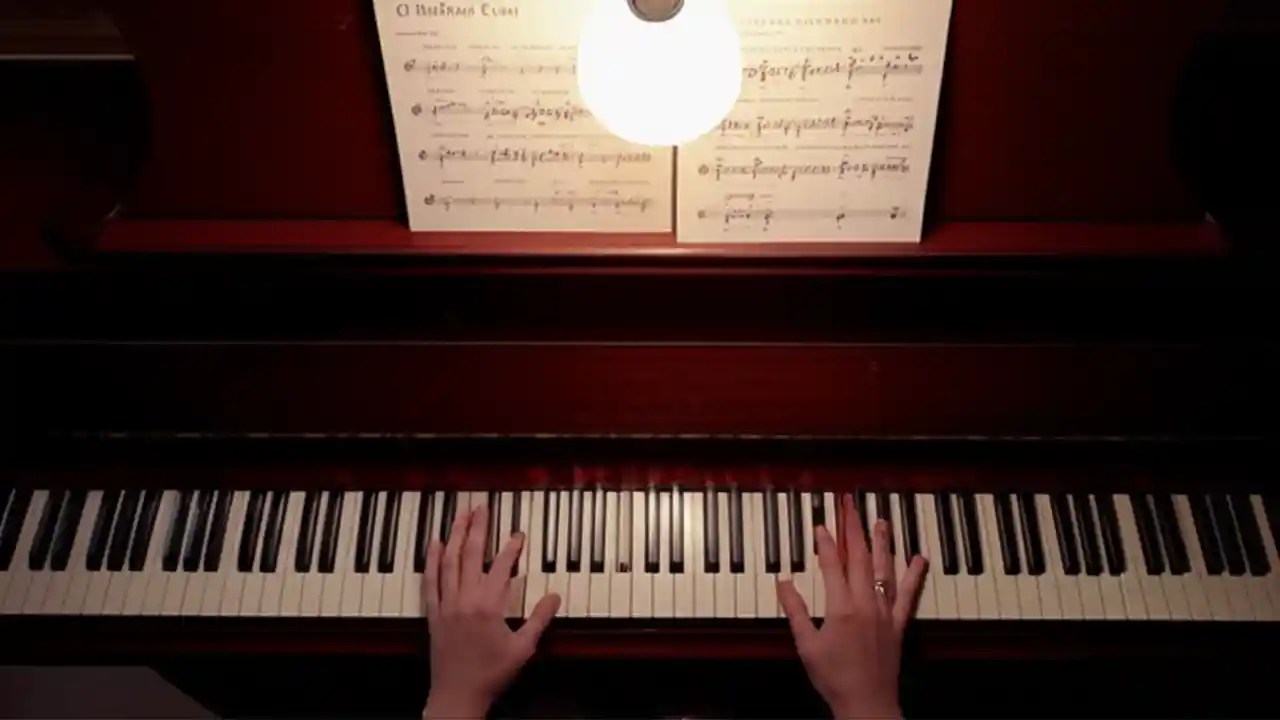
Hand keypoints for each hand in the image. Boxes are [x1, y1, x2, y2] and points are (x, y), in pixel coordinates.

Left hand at [422, 505, 560, 719]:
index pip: (501, 567)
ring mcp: (446, 604)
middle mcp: (464, 599)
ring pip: (449, 561)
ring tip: (460, 515)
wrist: (457, 695)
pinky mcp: (433, 612)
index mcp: (488, 606)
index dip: (510, 548)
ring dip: (455, 535)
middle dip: (477, 528)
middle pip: (470, 555)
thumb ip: (539, 619)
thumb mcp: (523, 648)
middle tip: (481, 507)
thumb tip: (555, 596)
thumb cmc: (491, 674)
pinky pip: (430, 580)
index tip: (518, 534)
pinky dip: (431, 560)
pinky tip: (434, 544)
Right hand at [777, 494, 928, 718]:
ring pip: (884, 570)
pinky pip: (908, 595)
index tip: (821, 524)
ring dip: (883, 543)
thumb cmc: (834, 678)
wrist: (866, 704)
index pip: (832, 565)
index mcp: (841, 607)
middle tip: (850, 506)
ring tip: (882, 520)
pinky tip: (918, 557)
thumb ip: (796, 610)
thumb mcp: (806, 644)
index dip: (825, 542)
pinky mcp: (897, 624)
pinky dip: (914, 575)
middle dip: (854, 529)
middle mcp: (866, 604)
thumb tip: (783, 583)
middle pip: (859, 558)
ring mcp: (884, 613)